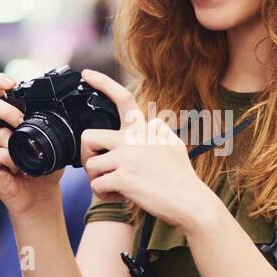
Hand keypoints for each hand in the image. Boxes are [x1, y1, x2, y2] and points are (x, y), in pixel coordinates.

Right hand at [0, 73, 64, 218]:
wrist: (39, 196)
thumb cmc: (45, 167)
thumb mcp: (52, 140)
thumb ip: (51, 124)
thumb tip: (63, 113)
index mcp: (6, 117)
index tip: (12, 83)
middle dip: (6, 109)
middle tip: (21, 120)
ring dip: (15, 139)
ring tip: (28, 153)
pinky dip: (13, 160)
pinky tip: (20, 169)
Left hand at [78, 69, 214, 230]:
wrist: (190, 202)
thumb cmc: (181, 177)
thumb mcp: (175, 145)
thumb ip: (160, 131)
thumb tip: (154, 121)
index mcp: (144, 130)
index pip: (123, 98)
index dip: (102, 82)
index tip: (86, 73)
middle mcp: (133, 140)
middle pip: (88, 136)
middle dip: (87, 154)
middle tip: (98, 167)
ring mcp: (127, 158)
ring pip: (90, 167)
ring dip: (98, 180)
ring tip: (117, 187)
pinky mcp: (123, 178)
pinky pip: (96, 186)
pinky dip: (105, 194)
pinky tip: (121, 196)